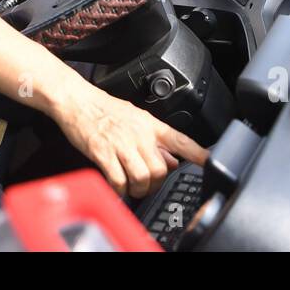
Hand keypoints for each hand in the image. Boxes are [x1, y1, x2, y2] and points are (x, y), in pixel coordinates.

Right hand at [47, 82, 208, 198]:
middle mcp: (139, 134)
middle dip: (155, 184)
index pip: (181, 141)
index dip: (198, 154)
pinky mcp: (102, 152)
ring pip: (142, 177)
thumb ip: (155, 140)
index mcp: (150, 125)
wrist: (77, 100)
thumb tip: (173, 160)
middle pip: (160, 169)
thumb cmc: (105, 109)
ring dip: (138, 190)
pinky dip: (120, 190)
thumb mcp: (136, 119)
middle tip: (147, 186)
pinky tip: (117, 187)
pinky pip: (118, 180)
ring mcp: (120, 143)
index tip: (211, 164)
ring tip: (132, 188)